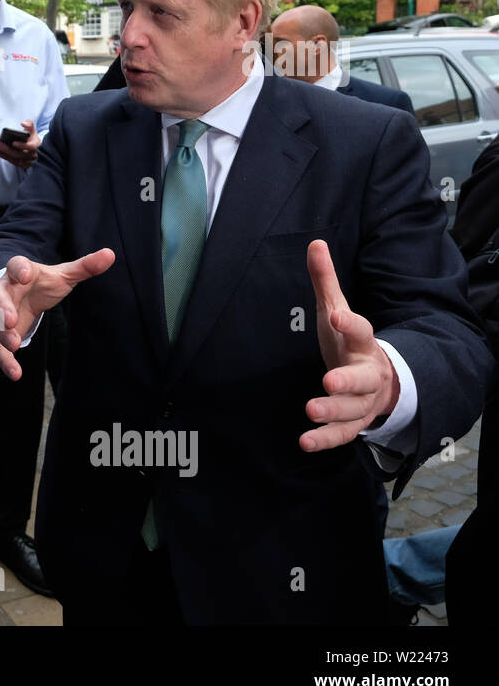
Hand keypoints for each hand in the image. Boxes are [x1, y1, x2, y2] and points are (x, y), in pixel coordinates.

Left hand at [0, 119, 40, 170]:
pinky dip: (2, 156)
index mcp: (37, 145)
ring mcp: (28, 162)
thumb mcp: (31, 128)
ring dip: (3, 154)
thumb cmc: (30, 136)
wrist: (32, 145)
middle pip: (20, 155)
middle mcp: (33, 155)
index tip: (13, 142)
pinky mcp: (21, 165)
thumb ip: (29, 123)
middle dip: (8, 150)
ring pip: (14, 160)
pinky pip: (11, 162)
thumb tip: (23, 123)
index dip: (22, 146)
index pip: (31, 147)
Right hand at [0, 249, 114, 379]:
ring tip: (14, 346)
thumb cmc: (40, 283)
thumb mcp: (62, 275)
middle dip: (2, 308)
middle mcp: (4, 291)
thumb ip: (84, 267)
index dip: (18, 270)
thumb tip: (110, 254)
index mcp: (20, 272)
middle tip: (10, 320)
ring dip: (2, 335)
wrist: (19, 296)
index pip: (15, 266)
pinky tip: (15, 374)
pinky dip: (4, 360)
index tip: (23, 275)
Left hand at [301, 240, 399, 451]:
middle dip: (347, 381)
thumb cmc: (350, 341)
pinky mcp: (354, 421)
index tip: (336, 315)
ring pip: (353, 409)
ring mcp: (363, 400)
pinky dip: (325, 439)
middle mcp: (367, 373)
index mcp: (363, 343)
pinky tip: (305, 442)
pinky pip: (343, 434)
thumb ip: (325, 280)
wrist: (381, 379)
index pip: (361, 330)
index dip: (349, 323)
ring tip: (311, 411)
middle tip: (329, 381)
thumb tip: (315, 243)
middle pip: (361, 378)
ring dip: (333, 412)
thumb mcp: (337, 310)